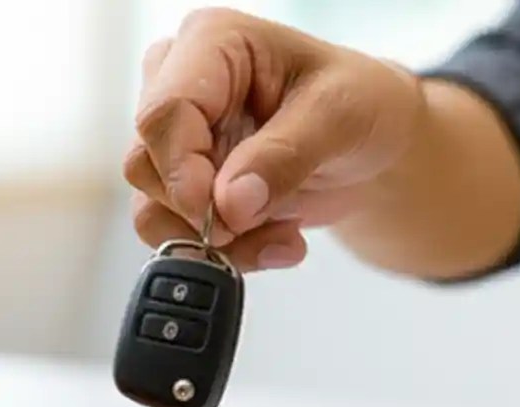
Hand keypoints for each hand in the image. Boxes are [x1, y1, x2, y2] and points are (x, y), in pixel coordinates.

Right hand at [125, 8, 422, 270]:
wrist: (372, 145)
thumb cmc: (362, 103)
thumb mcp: (341, 116)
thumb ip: (284, 156)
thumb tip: (229, 204)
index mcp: (213, 42)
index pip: (164, 111)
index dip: (184, 172)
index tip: (223, 215)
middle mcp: (180, 83)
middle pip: (147, 162)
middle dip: (204, 211)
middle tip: (266, 222)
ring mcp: (178, 137)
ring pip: (153, 205)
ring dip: (219, 240)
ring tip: (284, 236)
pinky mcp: (185, 182)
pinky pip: (176, 231)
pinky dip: (227, 251)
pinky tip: (276, 239)